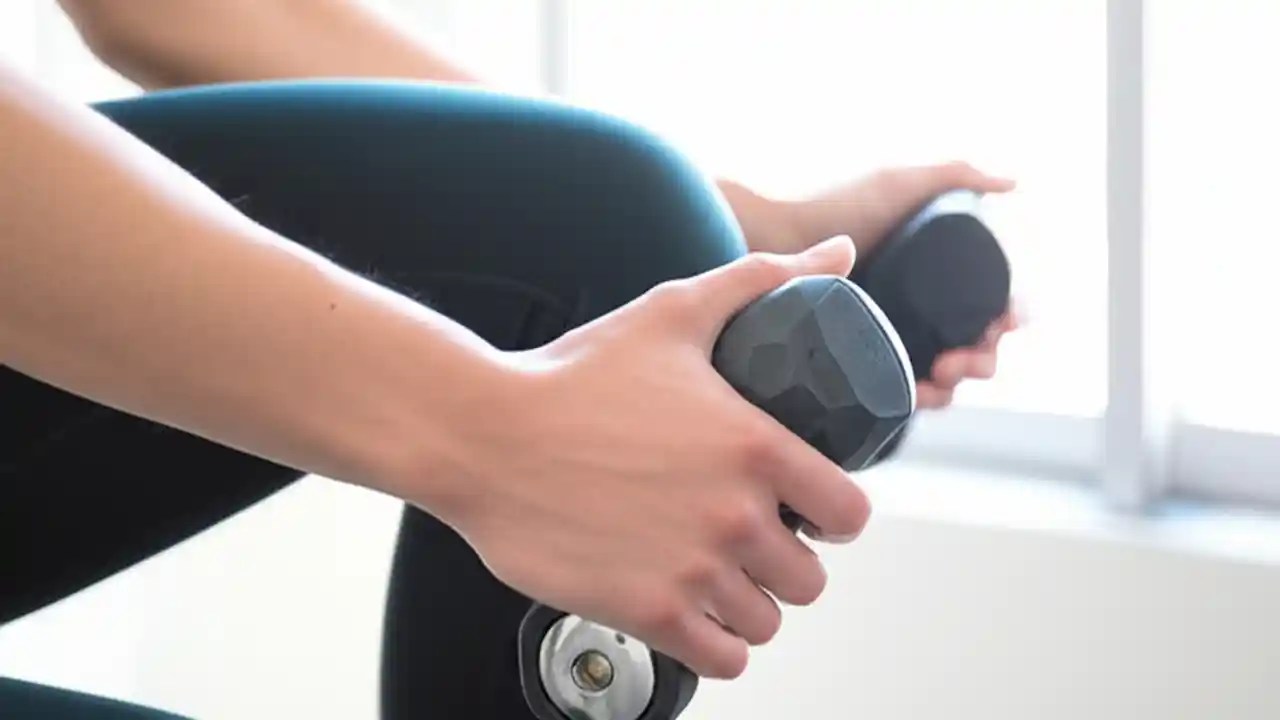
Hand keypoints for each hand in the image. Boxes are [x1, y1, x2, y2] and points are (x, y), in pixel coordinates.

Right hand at [443, 238, 867, 679]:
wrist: (482, 434)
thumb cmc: (572, 376)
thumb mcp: (673, 314)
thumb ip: (764, 278)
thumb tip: (839, 253)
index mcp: (757, 447)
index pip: (851, 515)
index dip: (837, 516)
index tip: (812, 512)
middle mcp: (735, 516)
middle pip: (809, 578)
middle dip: (787, 563)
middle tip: (754, 544)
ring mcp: (692, 570)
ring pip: (766, 621)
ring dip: (749, 605)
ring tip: (720, 579)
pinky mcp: (647, 613)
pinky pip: (722, 659)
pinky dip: (717, 646)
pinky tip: (698, 620)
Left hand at [721, 161, 1019, 408]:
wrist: (763, 230)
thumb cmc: (830, 204)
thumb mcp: (901, 183)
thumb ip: (958, 174)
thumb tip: (1014, 184)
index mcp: (936, 274)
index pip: (993, 303)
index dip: (1011, 316)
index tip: (1009, 322)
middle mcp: (915, 309)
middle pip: (974, 347)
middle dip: (985, 359)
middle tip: (964, 360)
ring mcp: (884, 339)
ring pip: (941, 379)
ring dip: (956, 386)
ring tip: (940, 377)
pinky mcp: (853, 366)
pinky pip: (895, 397)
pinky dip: (916, 403)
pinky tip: (917, 399)